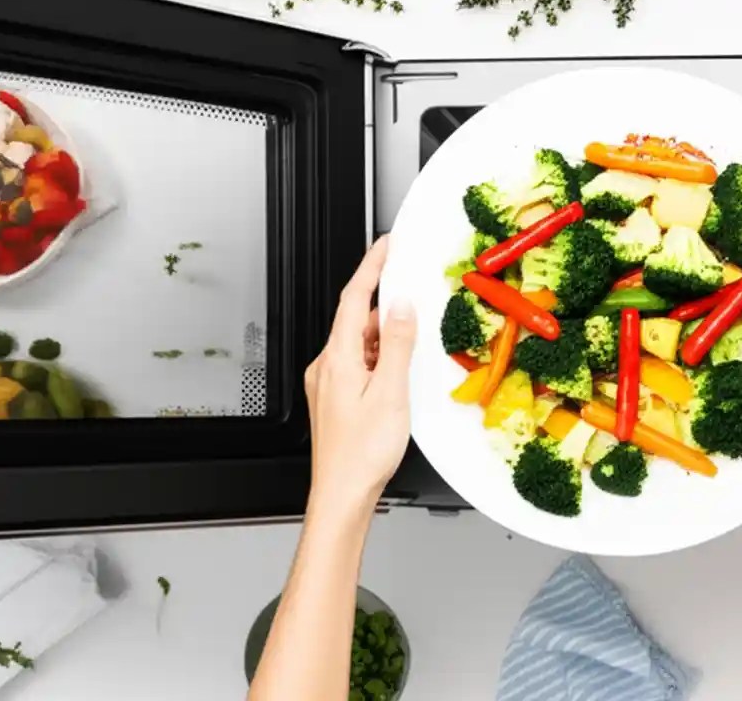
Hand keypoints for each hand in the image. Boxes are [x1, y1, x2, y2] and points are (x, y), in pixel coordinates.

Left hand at [304, 235, 415, 505]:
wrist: (342, 494)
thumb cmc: (361, 454)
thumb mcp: (391, 393)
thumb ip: (399, 346)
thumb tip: (403, 308)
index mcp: (338, 358)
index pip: (353, 297)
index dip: (371, 266)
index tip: (386, 246)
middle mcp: (327, 367)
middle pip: (357, 319)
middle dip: (386, 304)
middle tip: (414, 294)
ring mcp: (329, 383)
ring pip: (359, 343)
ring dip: (386, 336)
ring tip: (413, 343)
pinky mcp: (335, 398)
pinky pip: (358, 363)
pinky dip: (380, 357)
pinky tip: (398, 372)